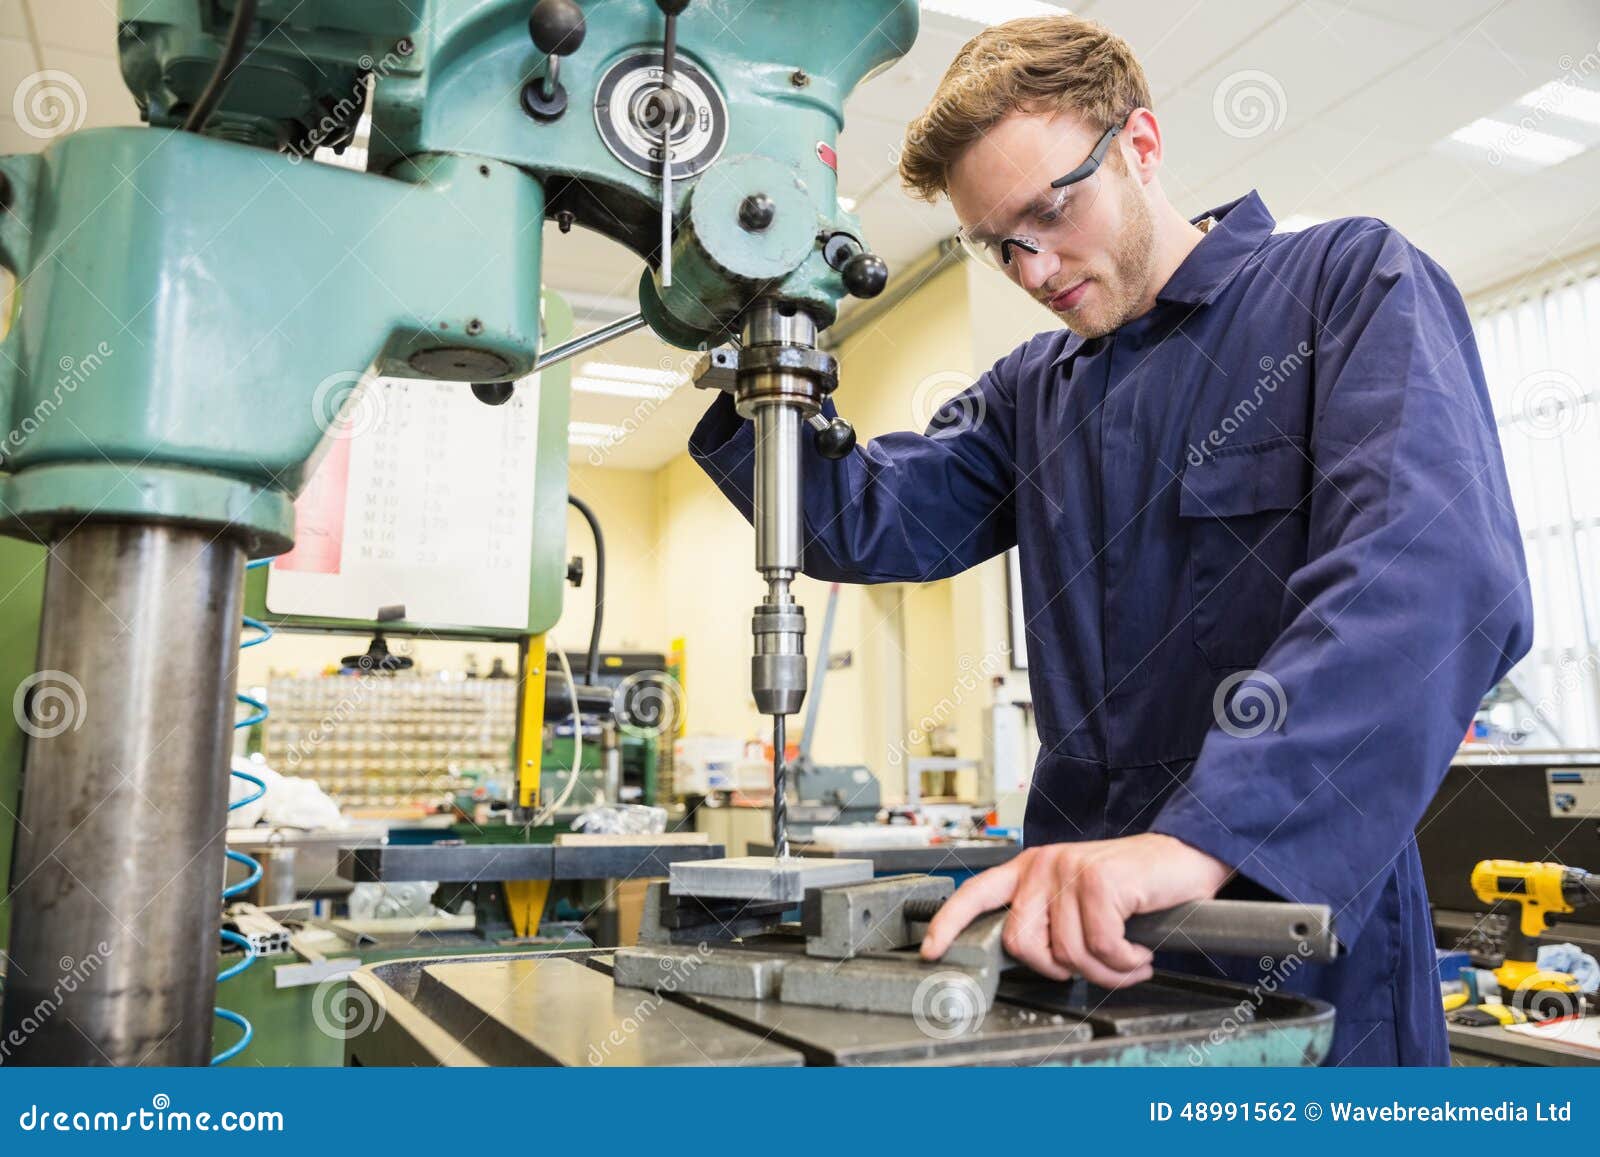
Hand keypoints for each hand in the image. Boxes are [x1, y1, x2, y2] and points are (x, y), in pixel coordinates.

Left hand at [919, 833, 1230, 988]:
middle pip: (1023, 943)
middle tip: (1095, 965)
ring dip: (1106, 971)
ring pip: (1068, 953)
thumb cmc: (1134, 886)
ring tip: (1127, 958)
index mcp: (1030, 869)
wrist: (1184, 858)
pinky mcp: (1100, 881)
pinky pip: (1102, 948)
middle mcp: (1044, 866)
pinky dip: (1126, 963)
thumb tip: (1034, 960)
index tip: (932, 951)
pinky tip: (1139, 951)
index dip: (948, 925)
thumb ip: (1049, 919)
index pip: (975, 894)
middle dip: (1061, 969)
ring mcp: (1071, 870)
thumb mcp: (1079, 898)